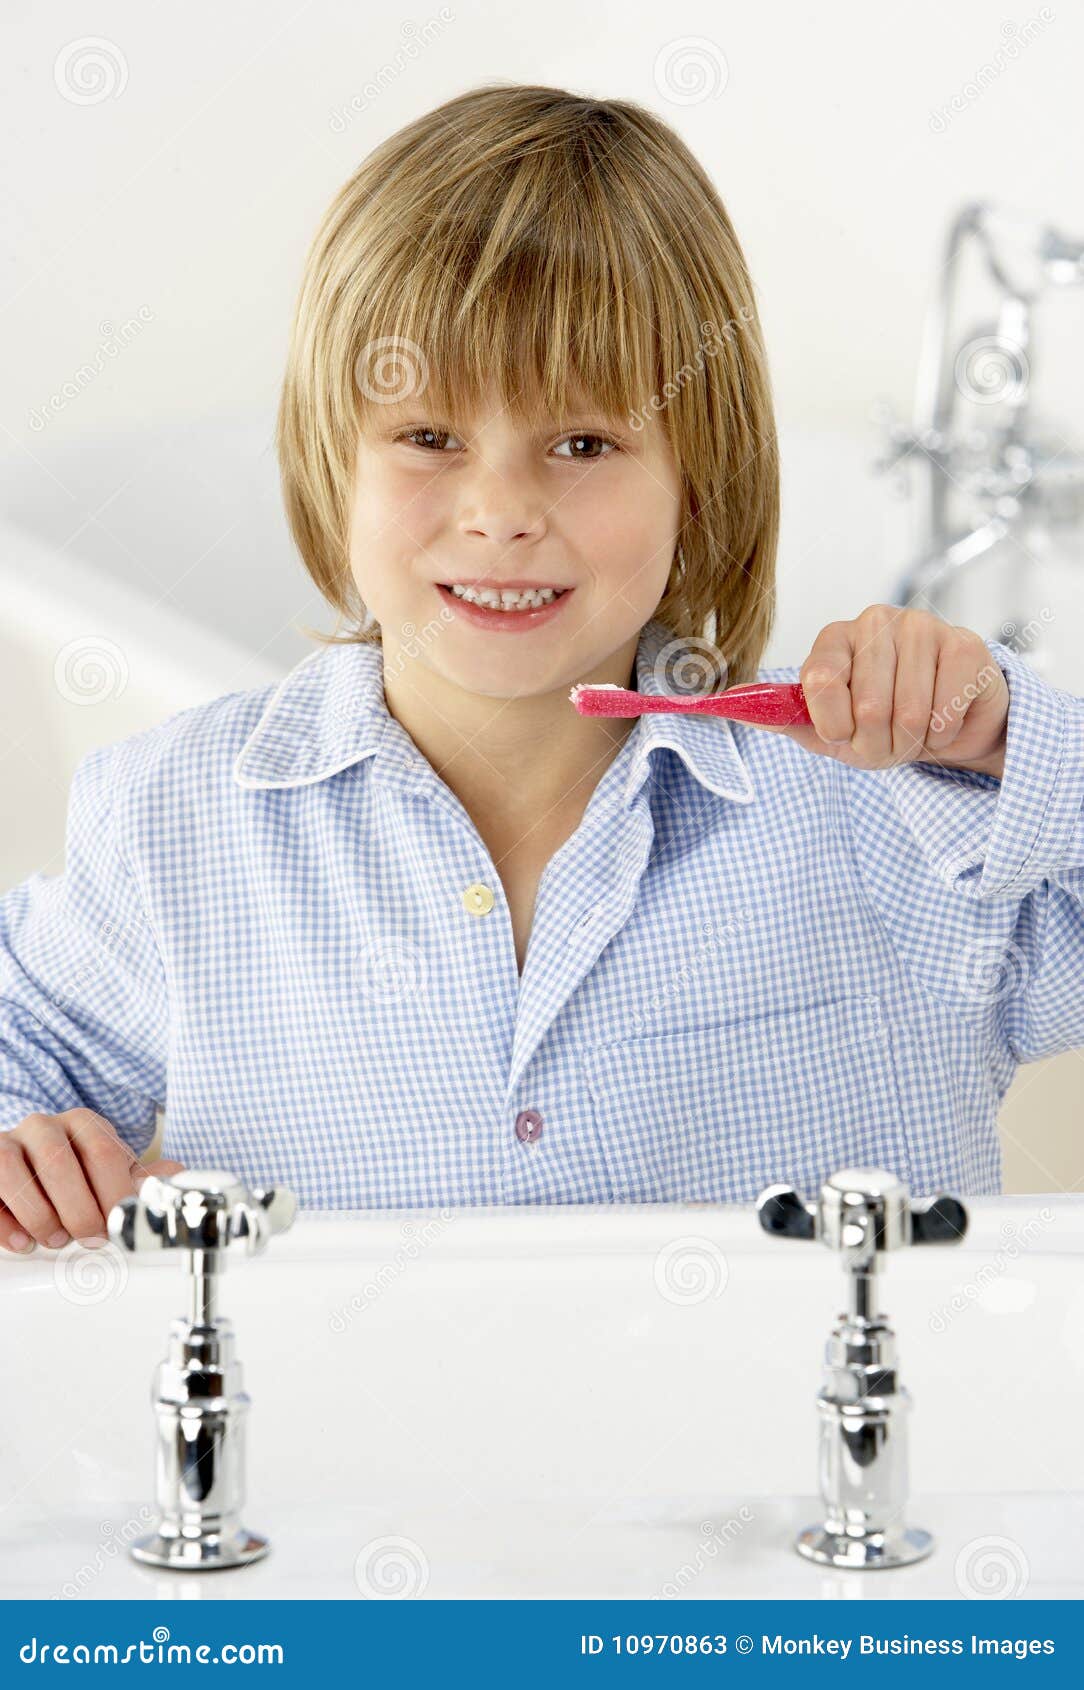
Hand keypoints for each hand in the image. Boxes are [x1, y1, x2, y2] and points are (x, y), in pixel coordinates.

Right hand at [0, 1109, 184, 1252]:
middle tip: (89, 1238)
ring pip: (13, 1168)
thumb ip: (139, 1180)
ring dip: (39, 1213)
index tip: (118, 1224)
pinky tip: (24, 1241)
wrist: (26, 1171)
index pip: (103, 1152)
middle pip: (59, 1161)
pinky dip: (4, 1223)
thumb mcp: (108, 1176)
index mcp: (83, 1124)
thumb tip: (177, 1176)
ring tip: (55, 1239)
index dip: (113, 1193)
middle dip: (78, 1209)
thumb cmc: (72, 1177)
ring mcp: (7, 1143)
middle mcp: (43, 1126)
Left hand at [762, 605, 1008, 777]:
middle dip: (879, 744)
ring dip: (913, 742)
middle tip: (887, 742)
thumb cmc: (882, 724)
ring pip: (911, 712)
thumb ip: (787, 718)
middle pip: (870, 706)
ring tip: (915, 733)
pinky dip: (943, 733)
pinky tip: (943, 720)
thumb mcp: (830, 730)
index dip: (833, 723)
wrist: (945, 726)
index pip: (820, 679)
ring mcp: (923, 627)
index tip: (842, 735)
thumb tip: (729, 705)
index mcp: (834, 639)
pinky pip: (947, 708)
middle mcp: (875, 622)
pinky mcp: (965, 645)